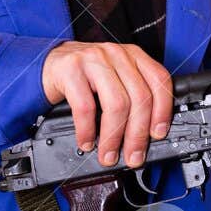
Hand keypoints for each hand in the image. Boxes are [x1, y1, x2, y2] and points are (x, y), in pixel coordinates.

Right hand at [42, 41, 172, 167]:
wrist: (48, 64)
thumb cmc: (84, 76)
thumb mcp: (113, 79)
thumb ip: (131, 96)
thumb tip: (145, 135)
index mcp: (133, 56)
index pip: (159, 81)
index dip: (163, 111)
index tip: (158, 134)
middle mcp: (116, 55)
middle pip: (139, 98)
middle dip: (138, 134)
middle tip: (133, 156)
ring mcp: (94, 60)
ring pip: (116, 103)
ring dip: (114, 137)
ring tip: (108, 154)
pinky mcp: (71, 69)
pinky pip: (85, 107)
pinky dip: (87, 130)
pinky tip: (87, 141)